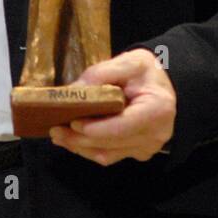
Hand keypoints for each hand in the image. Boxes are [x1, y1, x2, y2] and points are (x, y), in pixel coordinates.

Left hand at [49, 48, 175, 164]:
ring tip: (58, 135)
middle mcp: (155, 135)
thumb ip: (100, 74)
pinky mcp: (138, 153)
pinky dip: (89, 149)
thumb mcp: (128, 62)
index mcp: (157, 110)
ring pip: (106, 155)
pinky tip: (73, 139)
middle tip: (55, 130)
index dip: (95, 129)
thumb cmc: (146, 72)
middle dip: (80, 139)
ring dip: (80, 147)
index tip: (72, 123)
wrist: (162, 85)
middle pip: (110, 144)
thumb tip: (71, 91)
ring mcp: (147, 147)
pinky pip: (109, 156)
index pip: (121, 127)